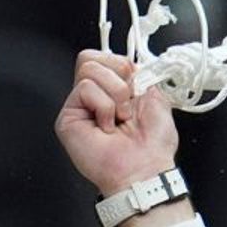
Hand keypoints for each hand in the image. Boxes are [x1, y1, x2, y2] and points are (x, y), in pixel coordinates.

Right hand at [54, 50, 178, 196]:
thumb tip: (130, 63)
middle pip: (91, 58)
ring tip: (119, 118)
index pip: (108, 57)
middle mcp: (97, 96)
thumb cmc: (153, 146)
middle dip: (119, 78)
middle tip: (128, 104)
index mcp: (117, 90)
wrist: (144, 169)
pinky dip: (104, 106)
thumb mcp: (157, 100)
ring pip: (89, 69)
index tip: (137, 86)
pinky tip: (107, 126)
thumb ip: (142, 77)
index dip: (123, 66)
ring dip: (115, 95)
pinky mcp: (68, 115)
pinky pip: (85, 89)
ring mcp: (80, 105)